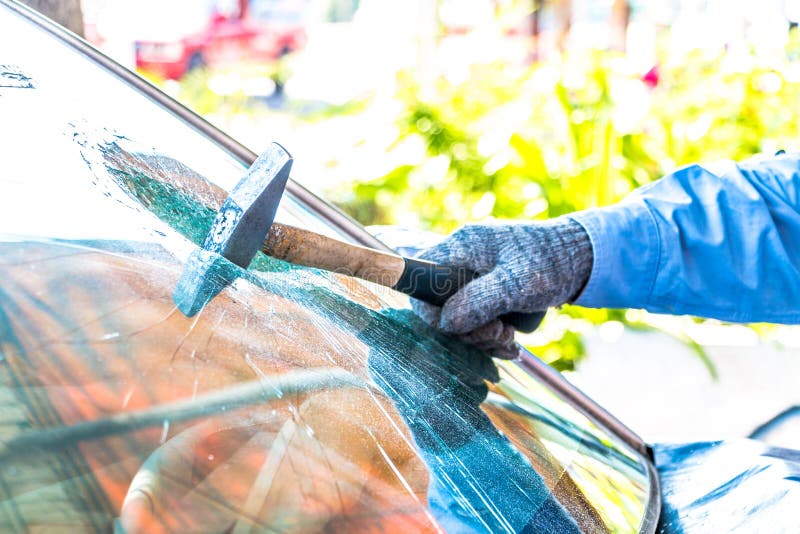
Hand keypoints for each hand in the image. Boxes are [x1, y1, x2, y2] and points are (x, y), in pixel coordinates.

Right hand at [412, 218, 591, 356]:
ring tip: (510, 335)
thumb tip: (446, 322)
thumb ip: (479, 301)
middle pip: (442, 304)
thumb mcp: (516, 284)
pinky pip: (480, 319)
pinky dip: (495, 334)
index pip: (421, 277)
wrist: (585, 259)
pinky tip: (513, 340)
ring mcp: (476, 277)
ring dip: (484, 335)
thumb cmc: (552, 263)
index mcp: (463, 246)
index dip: (431, 308)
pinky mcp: (490, 291)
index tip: (459, 327)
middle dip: (468, 328)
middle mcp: (463, 259)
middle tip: (498, 332)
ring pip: (462, 317)